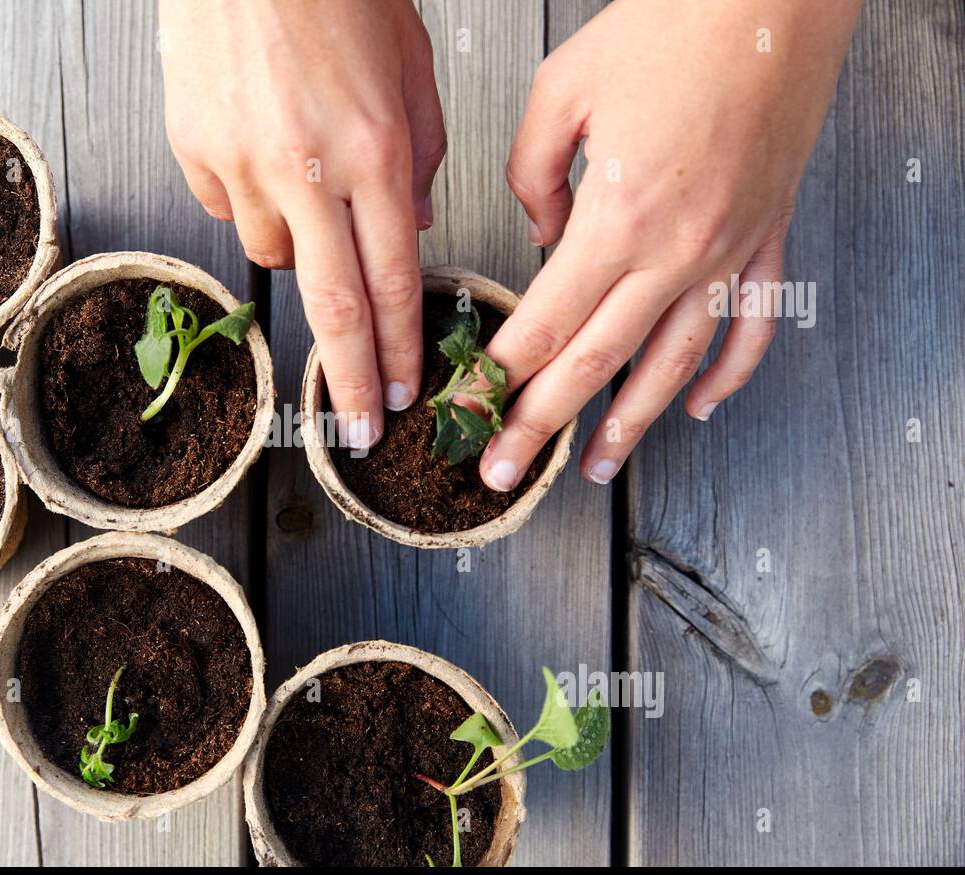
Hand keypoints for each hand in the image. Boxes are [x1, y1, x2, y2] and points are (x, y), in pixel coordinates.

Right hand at [159, 0, 445, 447]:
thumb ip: (420, 161)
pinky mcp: (193, 149)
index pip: (393, 281)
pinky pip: (224, 205)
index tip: (401, 397)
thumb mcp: (413, 73)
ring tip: (304, 180)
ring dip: (297, 243)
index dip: (397, 350)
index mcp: (377, 150)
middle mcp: (309, 169)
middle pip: (332, 305)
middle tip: (358, 429)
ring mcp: (241, 163)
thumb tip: (408, 232)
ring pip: (271, 252)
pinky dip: (248, 195)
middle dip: (349, 379)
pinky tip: (259, 145)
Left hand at [481, 0, 861, 489]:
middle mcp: (677, 248)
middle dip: (539, 425)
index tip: (466, 414)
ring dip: (630, 425)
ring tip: (593, 466)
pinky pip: (753, 325)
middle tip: (501, 472)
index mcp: (618, 215)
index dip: (498, 379)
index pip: (544, 324)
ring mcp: (729, 249)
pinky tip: (696, 408)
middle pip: (596, 362)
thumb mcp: (563, 91)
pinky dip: (726, 375)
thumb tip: (538, 235)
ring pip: (673, 363)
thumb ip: (532, 177)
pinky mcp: (766, 236)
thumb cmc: (672, 25)